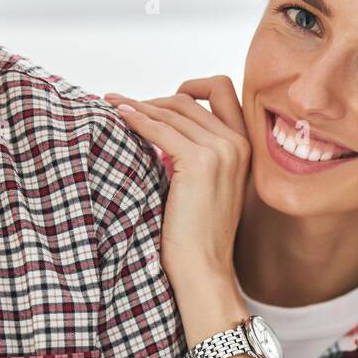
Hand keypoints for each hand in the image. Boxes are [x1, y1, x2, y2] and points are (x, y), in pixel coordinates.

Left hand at [104, 77, 249, 293]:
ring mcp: (222, 151)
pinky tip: (118, 118)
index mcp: (245, 147)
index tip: (157, 103)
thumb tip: (159, 129)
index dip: (188, 89)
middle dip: (153, 100)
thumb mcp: (203, 186)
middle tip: (122, 105)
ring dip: (139, 105)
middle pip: (189, 100)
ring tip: (112, 106)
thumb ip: (195, 154)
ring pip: (173, 110)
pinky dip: (135, 118)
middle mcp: (238, 144)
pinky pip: (160, 129)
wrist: (203, 269)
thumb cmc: (196, 236)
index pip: (219, 93)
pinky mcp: (200, 162)